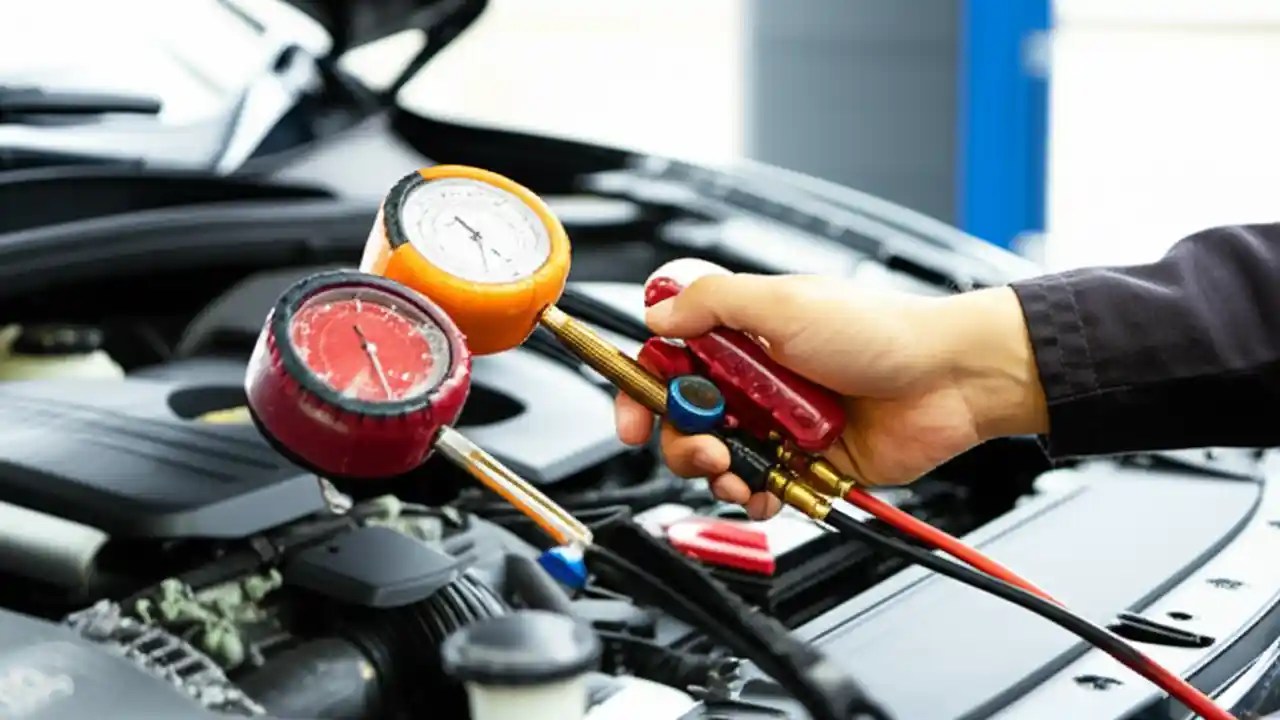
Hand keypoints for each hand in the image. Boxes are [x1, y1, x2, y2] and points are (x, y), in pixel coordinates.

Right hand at [614, 274, 1047, 519]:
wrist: (948, 381)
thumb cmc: (880, 332)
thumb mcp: (785, 302)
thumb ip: (714, 303)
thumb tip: (658, 312)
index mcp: (741, 334)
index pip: (668, 360)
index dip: (641, 390)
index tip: (632, 417)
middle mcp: (753, 379)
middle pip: (683, 419)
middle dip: (681, 439)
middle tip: (704, 445)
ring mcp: (777, 422)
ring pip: (717, 458)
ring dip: (714, 472)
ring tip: (737, 471)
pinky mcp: (802, 462)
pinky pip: (758, 488)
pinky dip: (751, 497)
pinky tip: (763, 492)